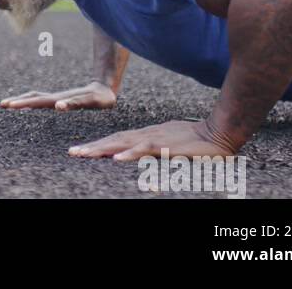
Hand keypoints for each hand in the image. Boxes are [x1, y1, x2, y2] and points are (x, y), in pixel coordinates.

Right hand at [0, 81, 116, 110]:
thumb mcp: (89, 101)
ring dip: (22, 101)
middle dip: (17, 101)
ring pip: (36, 98)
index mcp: (59, 99)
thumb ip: (74, 103)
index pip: (37, 101)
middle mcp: (55, 98)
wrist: (105, 89)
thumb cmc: (99, 98)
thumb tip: (58, 105)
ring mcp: (57, 98)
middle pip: (33, 98)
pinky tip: (26, 105)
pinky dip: (31, 102)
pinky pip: (42, 100)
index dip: (23, 103)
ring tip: (8, 104)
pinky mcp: (61, 100)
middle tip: (1, 104)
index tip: (9, 105)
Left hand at [68, 119, 238, 160]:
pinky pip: (145, 150)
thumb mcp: (169, 145)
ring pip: (123, 143)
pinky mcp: (166, 146)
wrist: (220, 131)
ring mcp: (155, 139)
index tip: (80, 150)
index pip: (117, 140)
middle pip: (114, 140)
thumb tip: (139, 155)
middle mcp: (146, 135)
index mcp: (146, 135)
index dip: (98, 144)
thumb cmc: (196, 140)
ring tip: (83, 154)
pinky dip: (130, 154)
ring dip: (102, 149)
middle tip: (72, 152)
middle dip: (92, 146)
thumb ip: (153, 149)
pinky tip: (116, 159)